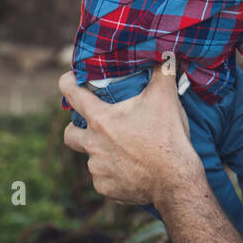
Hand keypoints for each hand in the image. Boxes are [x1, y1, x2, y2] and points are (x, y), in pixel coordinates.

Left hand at [59, 66, 199, 205]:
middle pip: (69, 135)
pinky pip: (104, 179)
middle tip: (94, 127)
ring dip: (103, 153)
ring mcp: (97, 169)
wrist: (175, 181)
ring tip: (126, 151)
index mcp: (101, 120)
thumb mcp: (166, 98)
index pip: (72, 95)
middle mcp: (93, 145)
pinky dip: (115, 174)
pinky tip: (132, 171)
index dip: (67, 83)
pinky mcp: (106, 188)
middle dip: (75, 129)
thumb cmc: (168, 137)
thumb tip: (165, 54)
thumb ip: (162, 72)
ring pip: (91, 158)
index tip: (69, 80)